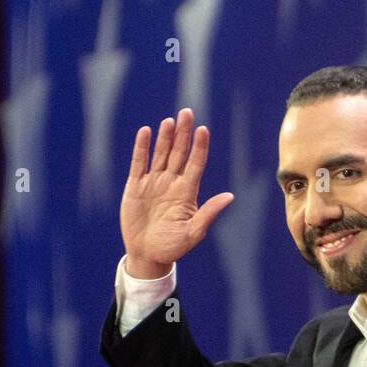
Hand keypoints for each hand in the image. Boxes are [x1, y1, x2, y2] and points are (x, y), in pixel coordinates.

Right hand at [120, 107, 233, 276]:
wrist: (147, 255)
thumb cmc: (172, 246)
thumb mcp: (193, 231)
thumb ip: (209, 212)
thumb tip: (230, 197)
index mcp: (187, 192)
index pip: (195, 163)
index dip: (199, 147)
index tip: (203, 130)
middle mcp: (171, 183)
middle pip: (178, 153)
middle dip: (183, 133)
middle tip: (187, 112)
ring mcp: (153, 182)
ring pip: (160, 154)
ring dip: (165, 137)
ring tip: (170, 121)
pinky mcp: (135, 186)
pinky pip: (139, 163)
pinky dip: (142, 148)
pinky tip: (146, 132)